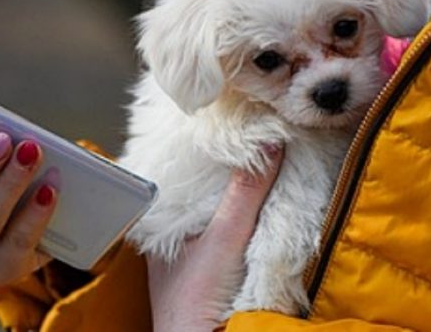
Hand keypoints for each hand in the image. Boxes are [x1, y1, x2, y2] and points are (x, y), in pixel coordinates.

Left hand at [147, 143, 284, 330]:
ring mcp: (195, 254)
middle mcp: (175, 235)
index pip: (184, 173)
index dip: (207, 150)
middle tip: (256, 135)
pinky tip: (267, 201)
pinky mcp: (217, 269)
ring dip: (243, 191)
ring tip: (266, 157)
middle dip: (231, 167)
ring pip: (221, 209)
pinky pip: (235, 230)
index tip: (233, 126)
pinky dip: (251, 215)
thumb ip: (245, 193)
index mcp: (162, 223)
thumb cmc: (192, 303)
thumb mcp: (223, 238)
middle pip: (206, 189)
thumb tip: (267, 143)